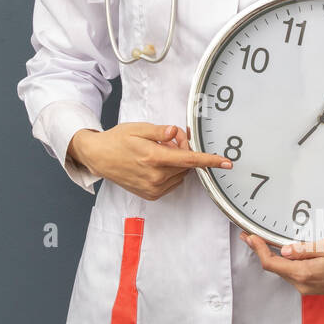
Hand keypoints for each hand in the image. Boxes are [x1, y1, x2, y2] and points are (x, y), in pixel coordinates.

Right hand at [71, 123, 232, 201]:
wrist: (99, 157)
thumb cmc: (117, 141)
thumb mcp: (138, 129)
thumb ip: (160, 132)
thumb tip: (176, 133)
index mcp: (153, 158)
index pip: (189, 160)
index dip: (209, 161)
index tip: (225, 162)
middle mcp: (155, 176)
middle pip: (186, 165)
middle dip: (184, 151)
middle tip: (169, 140)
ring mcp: (153, 188)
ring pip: (180, 174)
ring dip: (177, 163)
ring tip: (158, 152)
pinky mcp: (151, 195)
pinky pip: (172, 182)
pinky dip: (170, 172)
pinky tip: (155, 164)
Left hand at [239, 232, 323, 294]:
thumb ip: (304, 250)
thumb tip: (283, 251)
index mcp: (305, 274)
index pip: (271, 264)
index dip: (257, 250)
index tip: (249, 237)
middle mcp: (304, 285)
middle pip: (275, 269)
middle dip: (261, 252)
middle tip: (249, 236)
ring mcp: (309, 288)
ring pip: (284, 272)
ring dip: (272, 258)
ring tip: (261, 242)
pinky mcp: (315, 287)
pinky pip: (294, 275)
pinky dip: (284, 263)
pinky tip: (282, 253)